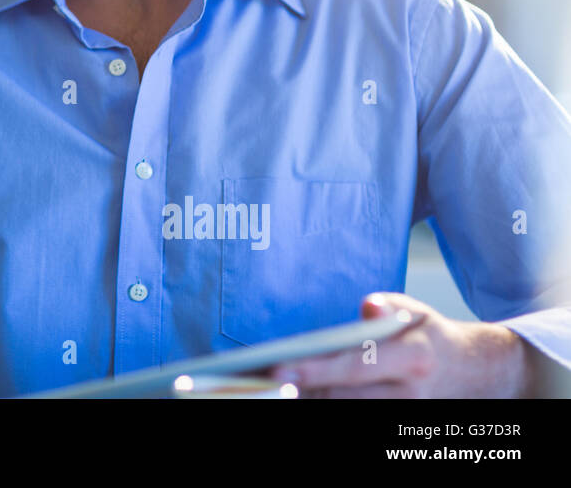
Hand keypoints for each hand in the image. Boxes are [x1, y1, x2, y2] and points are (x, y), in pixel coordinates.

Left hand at [267, 292, 533, 397]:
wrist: (472, 371)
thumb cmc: (429, 334)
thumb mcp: (415, 311)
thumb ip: (389, 306)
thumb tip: (369, 306)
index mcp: (413, 358)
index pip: (356, 366)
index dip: (315, 370)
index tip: (279, 369)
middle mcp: (409, 393)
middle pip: (342, 398)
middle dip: (300, 391)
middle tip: (259, 383)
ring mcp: (402, 414)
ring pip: (344, 412)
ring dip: (307, 401)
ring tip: (267, 389)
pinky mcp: (394, 425)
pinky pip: (353, 417)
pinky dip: (323, 405)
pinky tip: (297, 395)